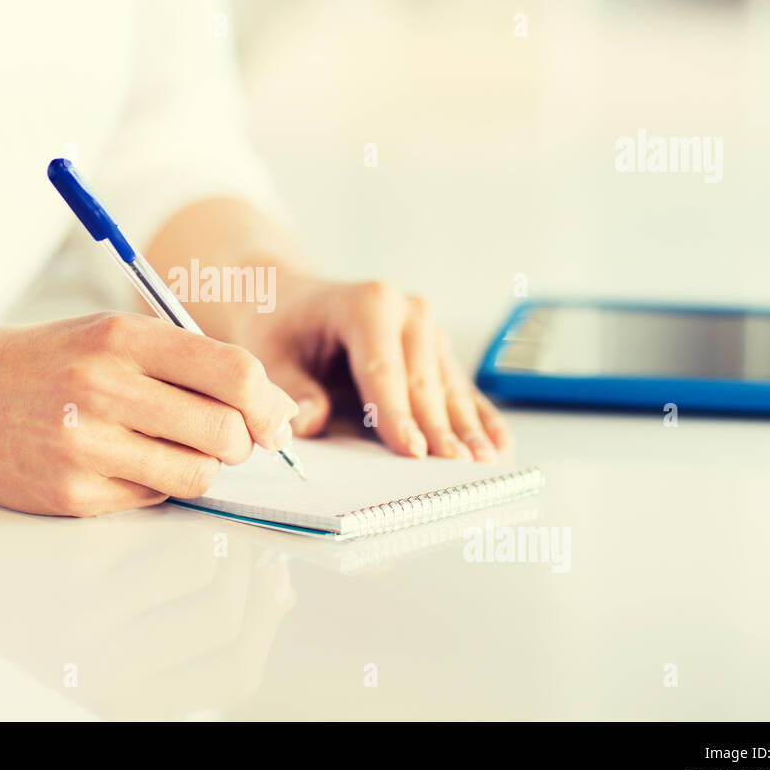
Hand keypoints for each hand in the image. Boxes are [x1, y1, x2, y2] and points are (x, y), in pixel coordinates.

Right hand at [0, 312, 298, 515]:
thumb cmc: (42, 363)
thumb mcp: (108, 334)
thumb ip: (188, 362)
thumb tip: (273, 410)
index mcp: (121, 337)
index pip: (233, 373)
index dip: (269, 404)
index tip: (275, 420)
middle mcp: (102, 388)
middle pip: (225, 431)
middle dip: (241, 441)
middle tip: (227, 438)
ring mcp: (84, 446)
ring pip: (196, 474)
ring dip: (200, 467)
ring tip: (170, 447)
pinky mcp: (70, 494)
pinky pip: (152, 500)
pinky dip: (153, 485)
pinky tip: (119, 462)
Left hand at [224, 277, 511, 462]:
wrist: (292, 299)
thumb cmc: (280, 327)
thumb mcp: (269, 355)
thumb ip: (292, 390)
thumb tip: (311, 423)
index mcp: (366, 304)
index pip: (384, 369)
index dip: (397, 414)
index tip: (413, 451)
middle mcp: (406, 310)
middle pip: (424, 382)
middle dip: (439, 429)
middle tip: (456, 469)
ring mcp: (428, 328)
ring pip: (449, 387)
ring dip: (467, 428)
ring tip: (484, 464)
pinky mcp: (437, 348)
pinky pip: (461, 387)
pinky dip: (479, 417)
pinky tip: (499, 443)